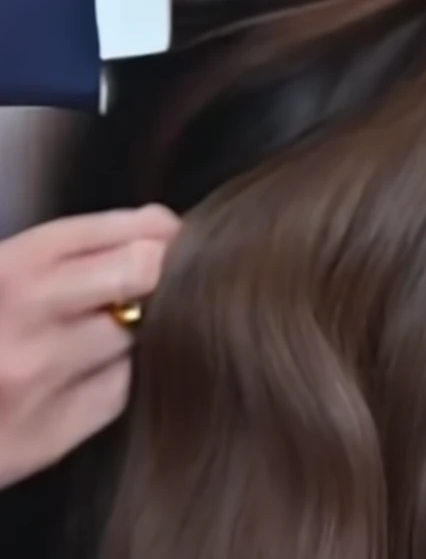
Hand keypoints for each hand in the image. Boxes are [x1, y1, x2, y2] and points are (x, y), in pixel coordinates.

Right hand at [0, 206, 179, 487]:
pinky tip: (89, 376)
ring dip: (137, 331)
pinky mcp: (47, 436)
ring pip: (140, 336)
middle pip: (147, 275)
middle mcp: (26, 313)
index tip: (170, 241)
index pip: (127, 232)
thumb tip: (162, 228)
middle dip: (162, 276)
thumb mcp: (4, 271)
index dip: (162, 235)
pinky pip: (121, 391)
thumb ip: (74, 247)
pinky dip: (116, 379)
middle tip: (155, 286)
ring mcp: (39, 377)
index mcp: (11, 264)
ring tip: (109, 333)